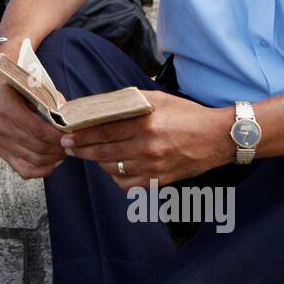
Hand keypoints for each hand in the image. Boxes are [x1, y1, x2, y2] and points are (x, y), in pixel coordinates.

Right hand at [0, 51, 67, 178]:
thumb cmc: (16, 79)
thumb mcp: (32, 81)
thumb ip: (50, 97)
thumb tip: (68, 114)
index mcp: (7, 108)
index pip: (38, 131)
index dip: (59, 136)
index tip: (74, 134)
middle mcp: (1, 127)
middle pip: (38, 147)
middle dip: (60, 147)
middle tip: (75, 142)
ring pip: (34, 160)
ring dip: (54, 158)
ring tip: (66, 150)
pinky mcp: (1, 150)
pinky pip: (24, 170)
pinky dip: (42, 170)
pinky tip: (54, 162)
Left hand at [59, 92, 233, 187]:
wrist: (216, 138)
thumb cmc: (186, 114)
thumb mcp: (157, 99)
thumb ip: (128, 102)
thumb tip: (99, 105)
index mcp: (145, 123)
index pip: (103, 131)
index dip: (81, 135)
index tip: (66, 135)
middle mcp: (147, 147)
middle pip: (103, 152)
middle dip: (81, 150)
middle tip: (68, 147)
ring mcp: (153, 166)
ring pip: (112, 168)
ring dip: (98, 162)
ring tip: (92, 154)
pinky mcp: (158, 180)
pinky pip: (127, 184)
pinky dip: (116, 176)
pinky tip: (115, 167)